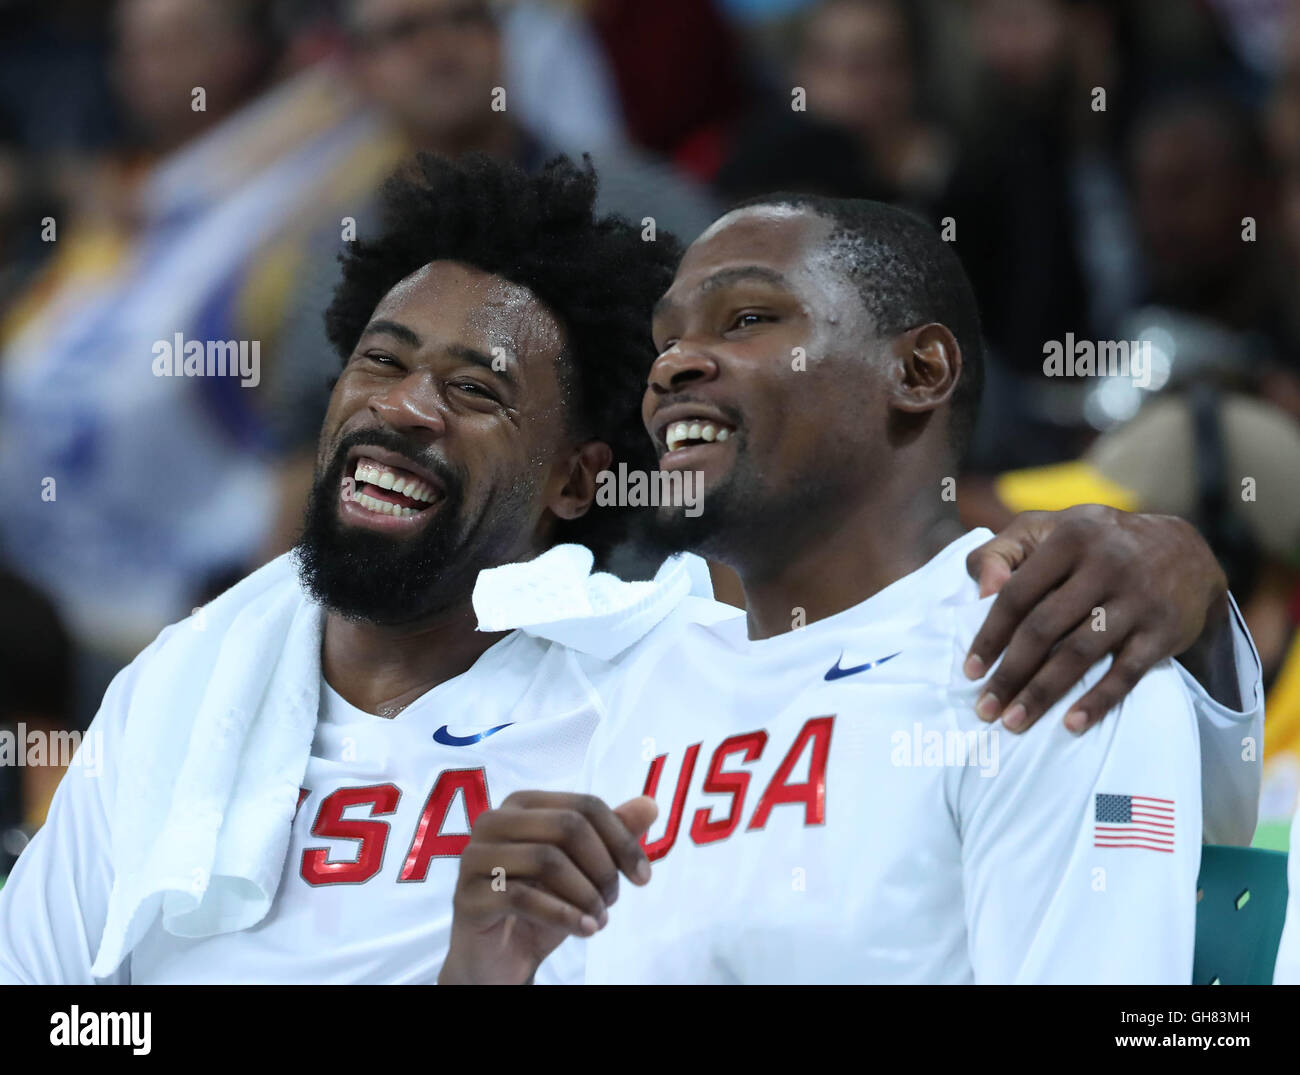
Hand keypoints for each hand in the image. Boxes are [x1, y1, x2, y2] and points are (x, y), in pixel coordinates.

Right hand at [438, 791, 656, 984]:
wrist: (498, 958)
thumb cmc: (541, 904)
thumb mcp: (584, 870)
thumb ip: (613, 835)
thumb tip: (650, 804)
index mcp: (522, 804)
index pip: (585, 806)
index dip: (622, 840)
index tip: (643, 877)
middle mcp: (493, 821)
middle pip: (567, 827)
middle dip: (602, 867)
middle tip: (612, 901)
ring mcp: (474, 857)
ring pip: (547, 860)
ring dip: (585, 895)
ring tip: (598, 919)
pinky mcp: (467, 896)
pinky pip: (522, 897)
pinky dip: (563, 915)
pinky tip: (585, 929)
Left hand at [963, 505, 1227, 733]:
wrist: (1187, 553)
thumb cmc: (1095, 544)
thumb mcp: (1048, 529)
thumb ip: (1001, 552)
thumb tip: (980, 591)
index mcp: (1070, 538)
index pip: (1018, 594)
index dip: (990, 636)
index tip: (971, 671)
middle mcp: (1105, 564)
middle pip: (1043, 628)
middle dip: (1010, 673)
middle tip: (985, 708)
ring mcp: (1137, 599)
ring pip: (1079, 653)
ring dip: (1042, 693)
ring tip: (1014, 722)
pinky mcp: (1164, 630)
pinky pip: (1126, 673)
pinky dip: (1098, 701)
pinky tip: (1071, 724)